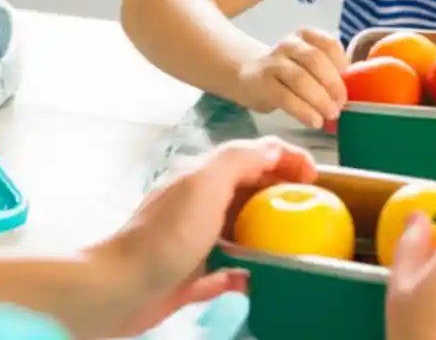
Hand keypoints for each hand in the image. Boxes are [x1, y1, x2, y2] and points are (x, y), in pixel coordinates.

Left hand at [98, 137, 318, 335]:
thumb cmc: (162, 237)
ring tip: (297, 247)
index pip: (252, 157)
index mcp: (202, 177)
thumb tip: (272, 147)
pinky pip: (226, 272)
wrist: (119, 288)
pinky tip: (259, 279)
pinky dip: (245, 273)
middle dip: (282, 197)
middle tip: (315, 212)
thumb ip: (237, 159)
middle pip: (249, 194)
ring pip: (240, 233)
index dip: (286, 160)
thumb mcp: (204, 185)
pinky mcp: (189, 277)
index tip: (316, 177)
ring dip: (268, 237)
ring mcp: (193, 241)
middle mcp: (197, 204)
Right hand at [234, 28, 348, 127]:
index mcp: (305, 36)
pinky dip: (303, 111)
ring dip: (319, 99)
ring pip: (300, 78)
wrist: (248, 74)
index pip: (328, 44)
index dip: (341, 64)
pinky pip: (285, 97)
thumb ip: (329, 71)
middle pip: (314, 59)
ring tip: (330, 115)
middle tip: (341, 104)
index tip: (349, 84)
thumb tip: (355, 91)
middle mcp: (288, 45)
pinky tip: (314, 121)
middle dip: (332, 84)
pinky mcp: (262, 84)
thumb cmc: (288, 72)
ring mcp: (272, 63)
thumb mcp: (308, 64)